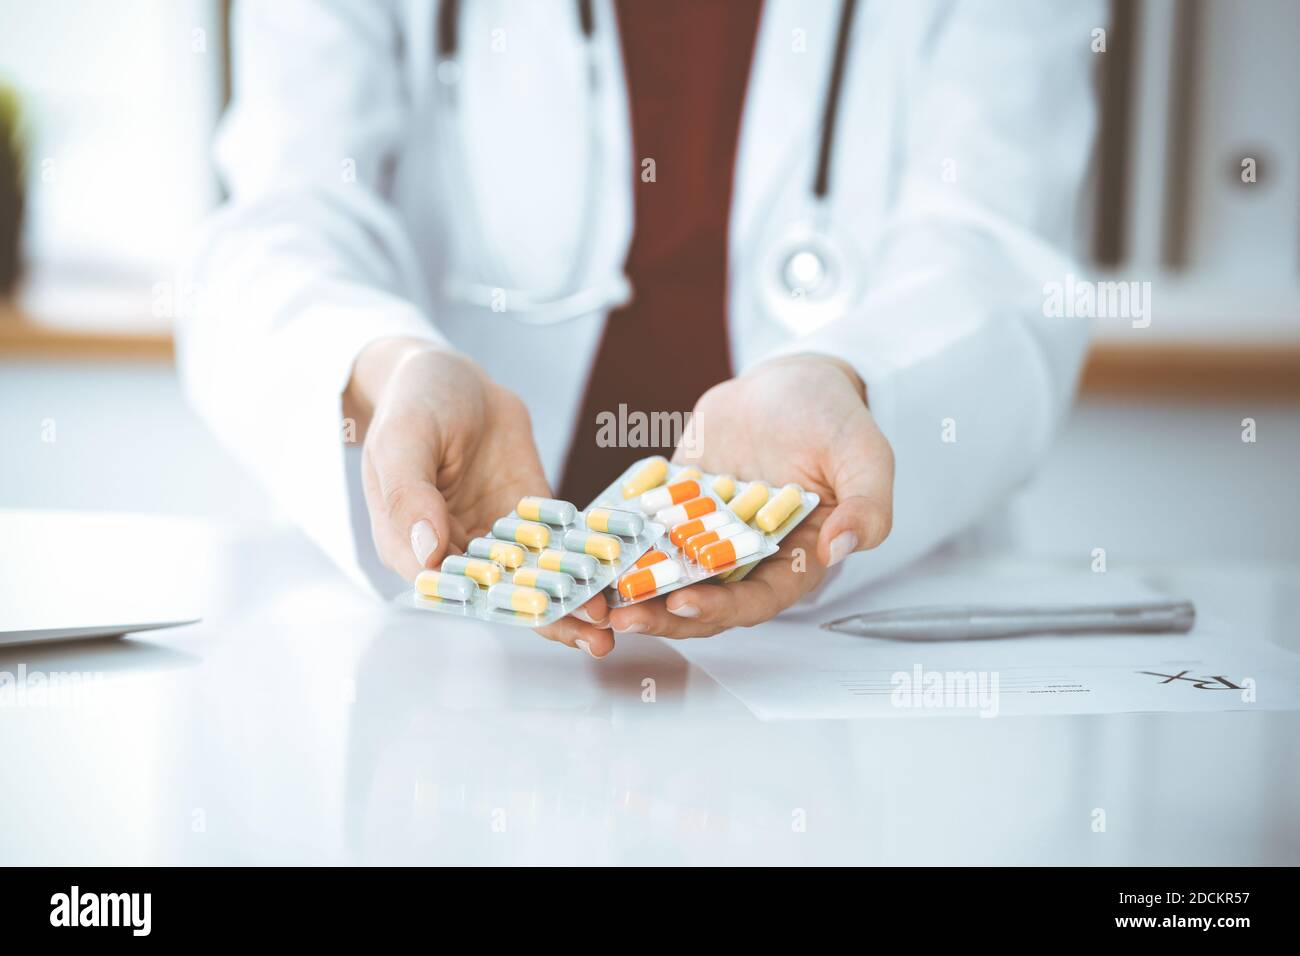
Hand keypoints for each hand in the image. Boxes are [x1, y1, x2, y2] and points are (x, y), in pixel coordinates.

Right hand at [346, 338, 613, 656]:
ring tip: (614, 617)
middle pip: (503, 592)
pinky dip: (587, 556)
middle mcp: (457, 550)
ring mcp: (497, 534)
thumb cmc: (412, 405)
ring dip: (574, 597)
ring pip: (536, 574)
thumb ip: (409, 496)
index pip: (455, 589)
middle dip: (550, 614)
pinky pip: (559, 539)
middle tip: (596, 633)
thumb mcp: (401, 442)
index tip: (536, 618)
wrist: (450, 376)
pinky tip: (619, 570)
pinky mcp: (530, 514)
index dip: (495, 607)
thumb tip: (426, 551)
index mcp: (412, 545)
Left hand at [606, 354, 893, 637]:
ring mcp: (709, 533)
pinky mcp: (678, 507)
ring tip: (598, 595)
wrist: (790, 380)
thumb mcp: (866, 454)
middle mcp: (749, 555)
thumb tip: (844, 546)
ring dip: (636, 589)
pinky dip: (620, 543)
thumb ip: (868, 504)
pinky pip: (646, 531)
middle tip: (625, 614)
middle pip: (706, 599)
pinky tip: (589, 545)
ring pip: (670, 574)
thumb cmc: (833, 417)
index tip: (685, 604)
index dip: (723, 608)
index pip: (759, 600)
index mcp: (797, 557)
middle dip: (665, 613)